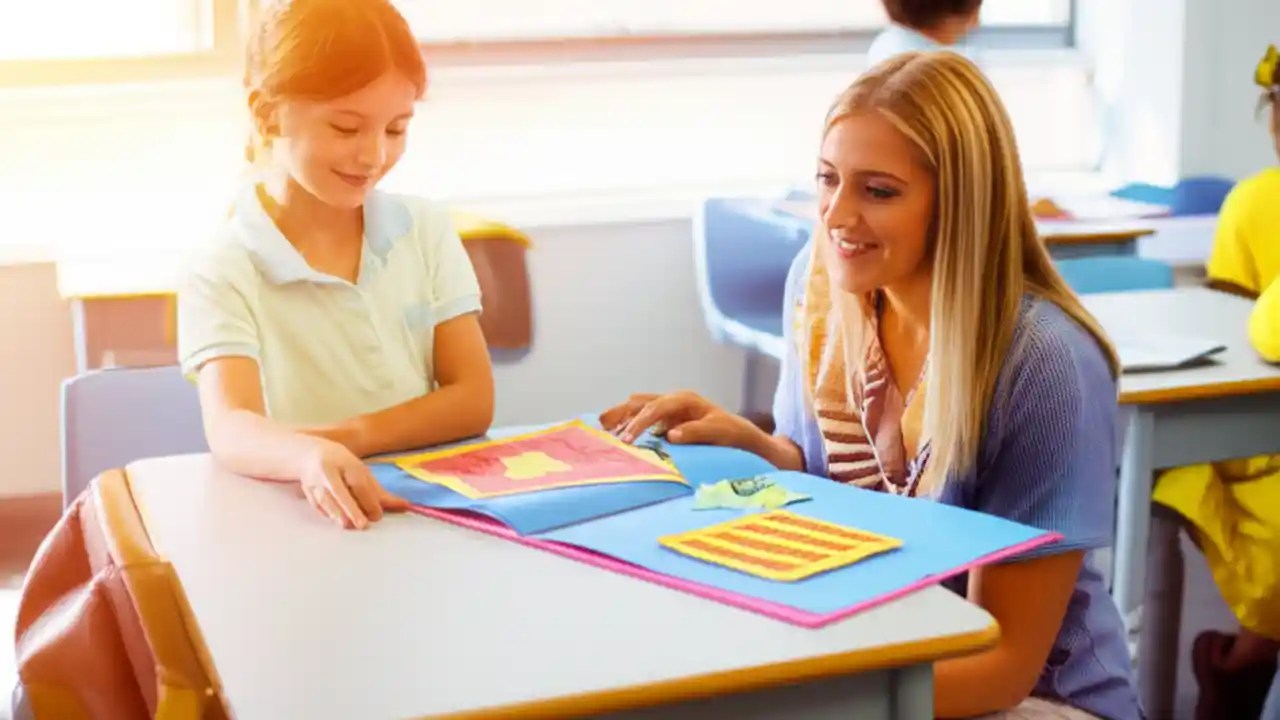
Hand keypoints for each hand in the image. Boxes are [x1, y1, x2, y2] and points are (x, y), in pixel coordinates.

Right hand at [297, 438, 408, 528]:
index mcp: (347, 464)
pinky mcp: (306, 491)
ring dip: (335, 512)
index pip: (358, 483)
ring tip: (346, 525)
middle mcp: (329, 471)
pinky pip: (316, 504)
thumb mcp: (361, 473)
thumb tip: (404, 505)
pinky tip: (334, 519)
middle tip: (361, 524)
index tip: (377, 515)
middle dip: (350, 507)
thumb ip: (380, 492)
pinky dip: (325, 512)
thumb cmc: (342, 466)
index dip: (368, 500)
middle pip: (339, 490)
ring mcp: (314, 481)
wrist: (309, 454)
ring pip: (324, 498)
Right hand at [600, 391, 763, 450]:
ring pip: (639, 406)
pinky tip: (618, 432)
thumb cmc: (730, 432)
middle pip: (641, 402)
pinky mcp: (667, 417)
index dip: (638, 423)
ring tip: (602, 426)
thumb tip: (670, 435)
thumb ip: (694, 432)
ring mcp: (670, 407)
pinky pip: (644, 416)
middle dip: (621, 412)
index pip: (655, 409)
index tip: (625, 440)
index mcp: (684, 400)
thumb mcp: (716, 432)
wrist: (739, 433)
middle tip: (601, 424)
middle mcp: (674, 400)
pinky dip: (630, 422)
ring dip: (622, 415)